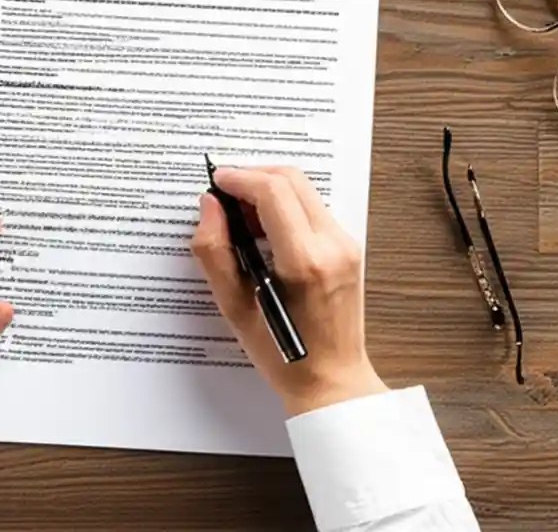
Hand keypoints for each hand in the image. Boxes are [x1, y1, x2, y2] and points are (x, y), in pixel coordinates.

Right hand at [192, 167, 387, 416]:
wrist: (332, 381)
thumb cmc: (284, 355)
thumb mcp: (234, 307)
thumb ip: (214, 251)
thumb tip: (209, 207)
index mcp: (305, 261)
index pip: (273, 192)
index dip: (240, 178)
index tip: (216, 182)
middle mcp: (332, 245)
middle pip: (292, 180)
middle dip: (253, 177)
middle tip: (224, 195)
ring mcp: (346, 245)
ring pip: (304, 190)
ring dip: (269, 190)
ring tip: (240, 216)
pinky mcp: (349, 248)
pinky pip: (313, 208)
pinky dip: (285, 206)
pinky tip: (263, 229)